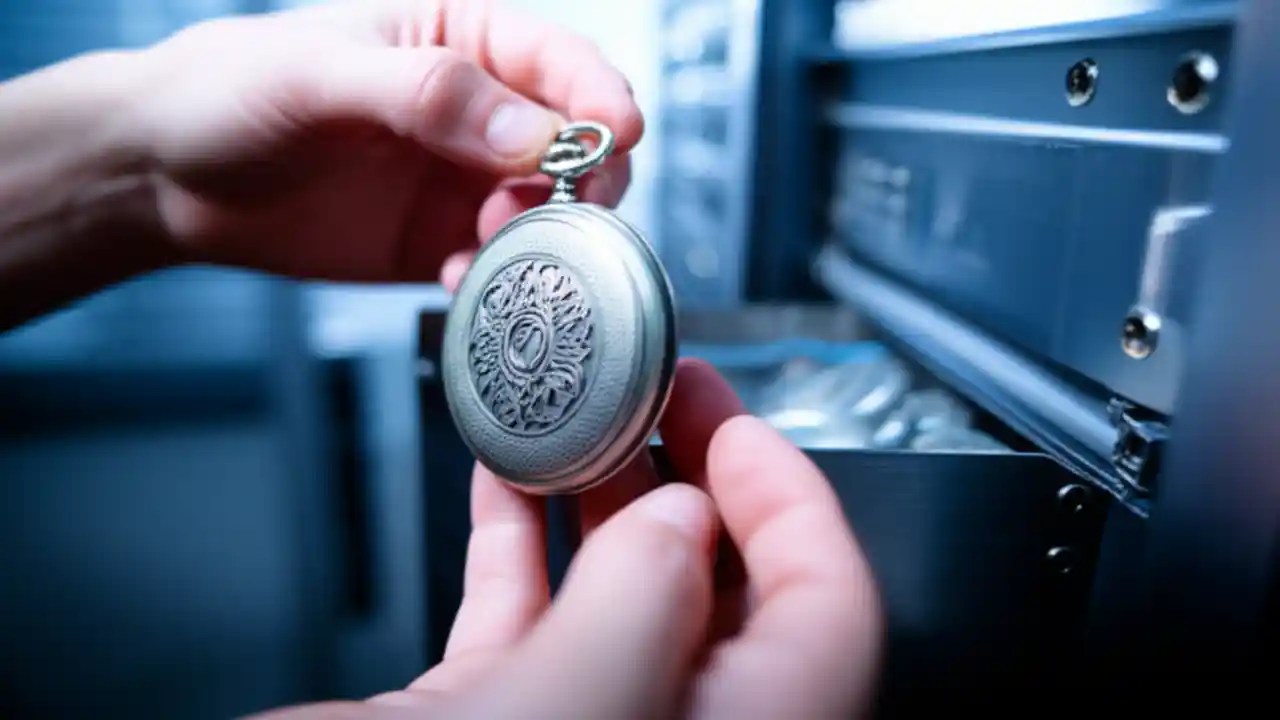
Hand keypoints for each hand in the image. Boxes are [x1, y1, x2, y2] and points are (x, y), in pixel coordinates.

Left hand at [0, 0, 641, 329]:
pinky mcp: (442, 242)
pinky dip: (498, 279)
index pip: (559, 61)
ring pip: (551, 213)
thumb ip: (429, 97)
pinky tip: (458, 280)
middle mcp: (480, 112)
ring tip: (486, 248)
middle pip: (579, 145)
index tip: (618, 134)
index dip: (599, 97)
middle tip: (540, 211)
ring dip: (542, 238)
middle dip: (580, 183)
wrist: (167, 175)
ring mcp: (465, 182)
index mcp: (462, 39)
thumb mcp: (323, 76)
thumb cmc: (234, 93)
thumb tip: (536, 137)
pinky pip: (499, 266)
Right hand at [257, 360, 883, 718]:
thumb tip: (685, 522)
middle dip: (693, 476)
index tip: (740, 426)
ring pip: (619, 595)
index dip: (794, 504)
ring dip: (602, 494)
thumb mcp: (573, 703)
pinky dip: (518, 537)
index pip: (825, 616)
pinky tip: (500, 474)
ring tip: (586, 413)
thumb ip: (648, 600)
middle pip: (724, 592)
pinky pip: (525, 612)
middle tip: (662, 392)